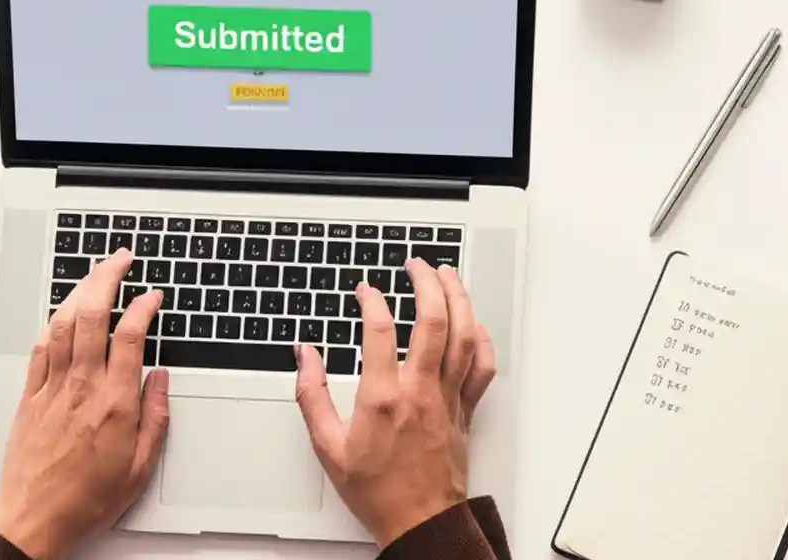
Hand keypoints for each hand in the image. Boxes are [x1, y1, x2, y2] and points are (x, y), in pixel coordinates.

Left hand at [0, 248, 169, 558]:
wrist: (34, 520)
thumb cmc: (86, 499)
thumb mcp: (141, 467)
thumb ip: (156, 417)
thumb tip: (161, 379)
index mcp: (114, 404)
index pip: (130, 337)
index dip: (143, 307)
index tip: (153, 296)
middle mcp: (81, 388)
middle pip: (92, 315)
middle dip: (107, 278)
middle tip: (121, 260)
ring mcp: (52, 389)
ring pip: (63, 324)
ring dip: (79, 291)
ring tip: (95, 274)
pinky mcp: (30, 397)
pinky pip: (40, 348)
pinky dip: (53, 322)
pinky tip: (62, 313)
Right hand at [295, 259, 497, 547]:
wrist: (420, 522)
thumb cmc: (376, 490)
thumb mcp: (327, 447)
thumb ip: (312, 395)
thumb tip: (305, 355)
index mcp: (383, 398)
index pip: (380, 331)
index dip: (372, 301)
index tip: (365, 290)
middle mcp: (420, 392)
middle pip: (433, 321)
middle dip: (426, 283)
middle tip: (415, 265)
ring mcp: (448, 399)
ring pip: (463, 336)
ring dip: (458, 298)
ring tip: (448, 275)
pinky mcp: (466, 410)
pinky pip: (482, 368)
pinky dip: (481, 341)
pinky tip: (474, 324)